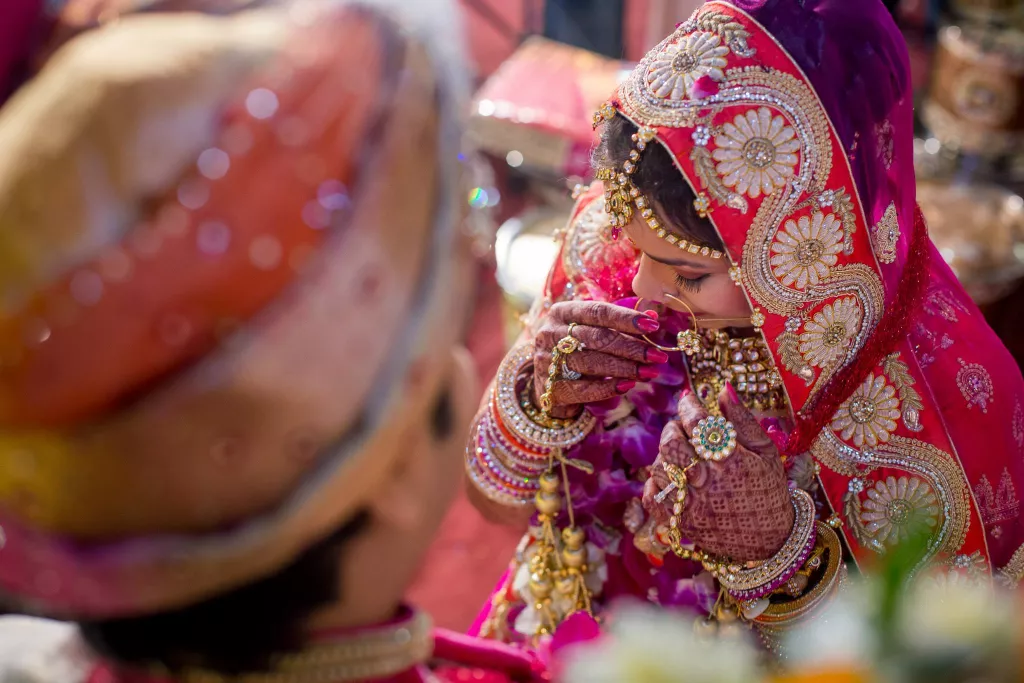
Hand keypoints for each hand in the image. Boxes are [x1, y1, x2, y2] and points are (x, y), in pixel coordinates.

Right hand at [532, 301, 668, 417]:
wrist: (546, 382)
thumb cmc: (576, 349)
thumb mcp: (592, 330)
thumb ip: (620, 323)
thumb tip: (652, 317)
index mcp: (562, 312)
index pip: (598, 311)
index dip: (627, 318)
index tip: (653, 326)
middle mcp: (551, 333)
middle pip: (597, 338)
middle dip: (632, 347)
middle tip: (658, 355)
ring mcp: (548, 361)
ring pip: (592, 363)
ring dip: (626, 368)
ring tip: (650, 372)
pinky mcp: (551, 388)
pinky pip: (584, 389)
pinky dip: (608, 388)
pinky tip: (628, 385)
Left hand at [642, 386, 793, 560]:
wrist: (771, 539)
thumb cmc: (769, 490)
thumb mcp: (766, 452)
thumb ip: (743, 420)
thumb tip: (724, 388)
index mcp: (733, 462)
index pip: (700, 424)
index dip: (689, 406)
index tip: (688, 398)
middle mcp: (710, 483)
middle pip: (671, 445)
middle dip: (672, 428)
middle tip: (681, 427)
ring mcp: (693, 505)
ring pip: (660, 469)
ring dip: (664, 455)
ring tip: (679, 453)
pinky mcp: (682, 522)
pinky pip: (653, 498)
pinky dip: (655, 484)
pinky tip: (669, 476)